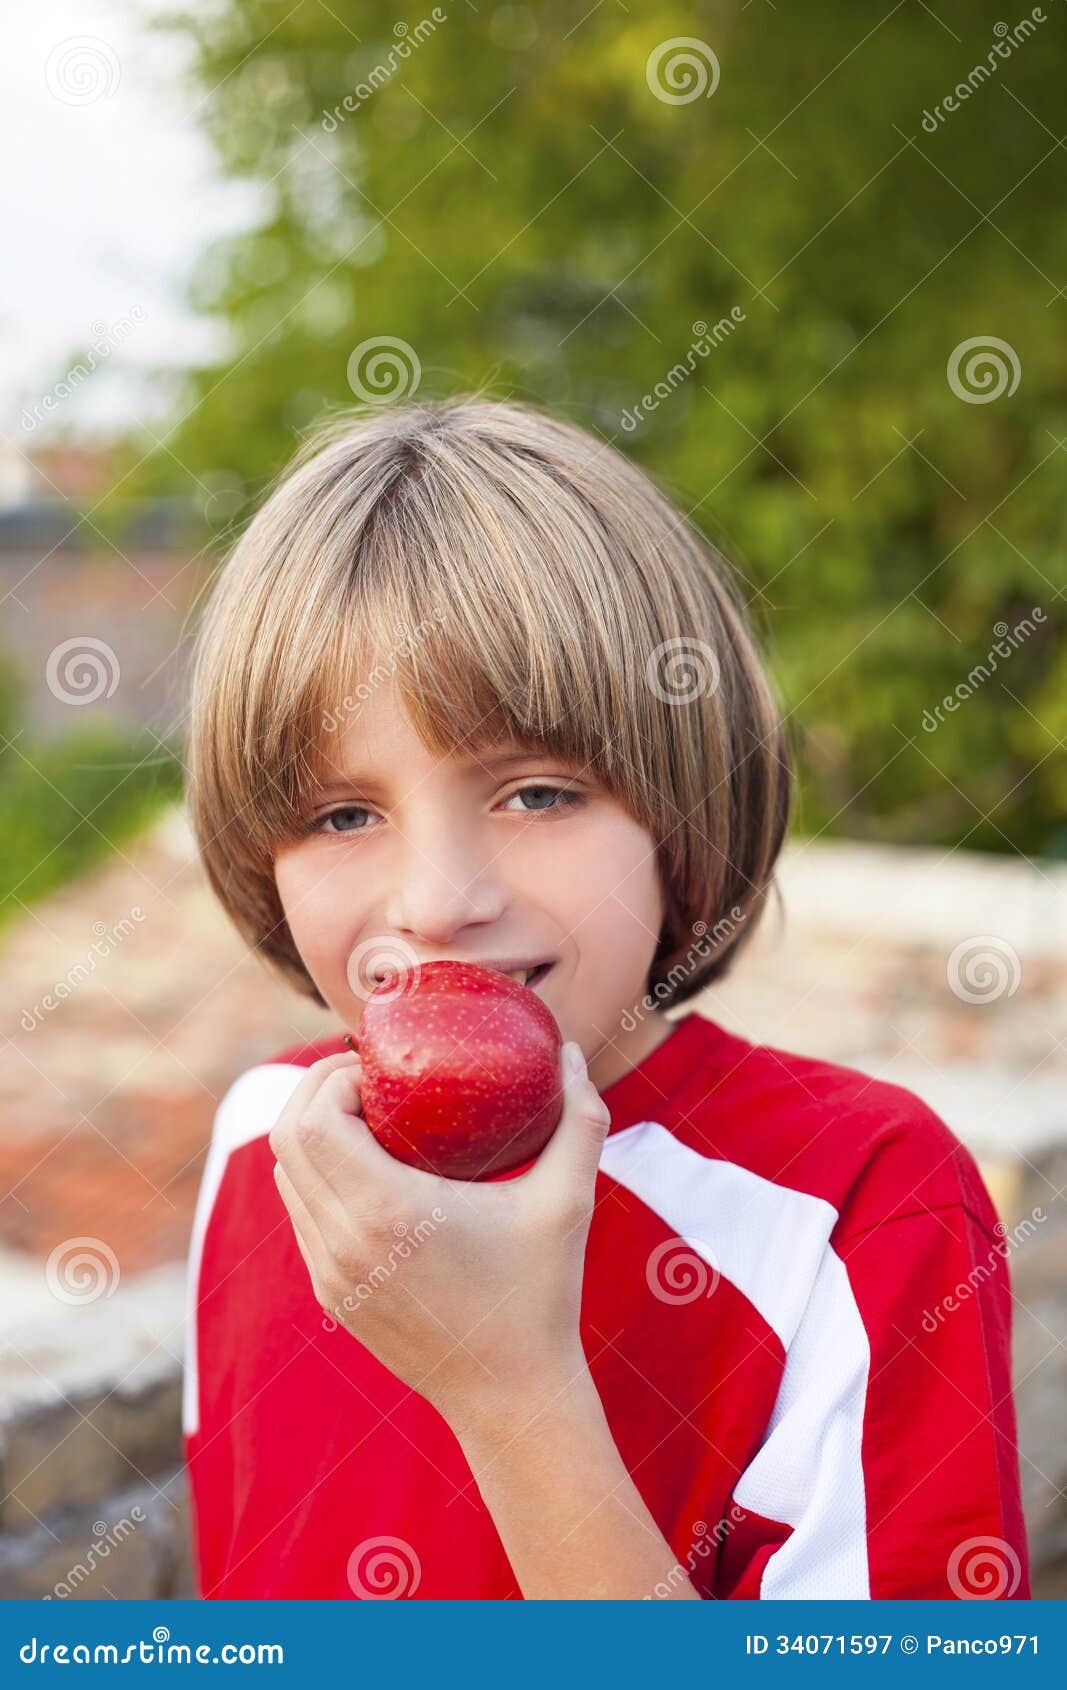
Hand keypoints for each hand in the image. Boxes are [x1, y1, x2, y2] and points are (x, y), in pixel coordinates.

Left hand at [268, 1040, 611, 1439]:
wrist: (512, 1398)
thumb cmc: (541, 1296)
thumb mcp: (568, 1201)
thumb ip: (579, 1119)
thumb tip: (574, 1053)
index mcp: (388, 1213)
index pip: (314, 1121)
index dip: (334, 1079)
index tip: (385, 1070)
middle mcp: (345, 1243)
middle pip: (286, 1140)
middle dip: (318, 1093)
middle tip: (372, 1079)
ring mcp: (331, 1273)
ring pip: (287, 1179)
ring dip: (315, 1135)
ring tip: (370, 1116)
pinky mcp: (331, 1294)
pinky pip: (304, 1215)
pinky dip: (321, 1178)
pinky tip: (371, 1168)